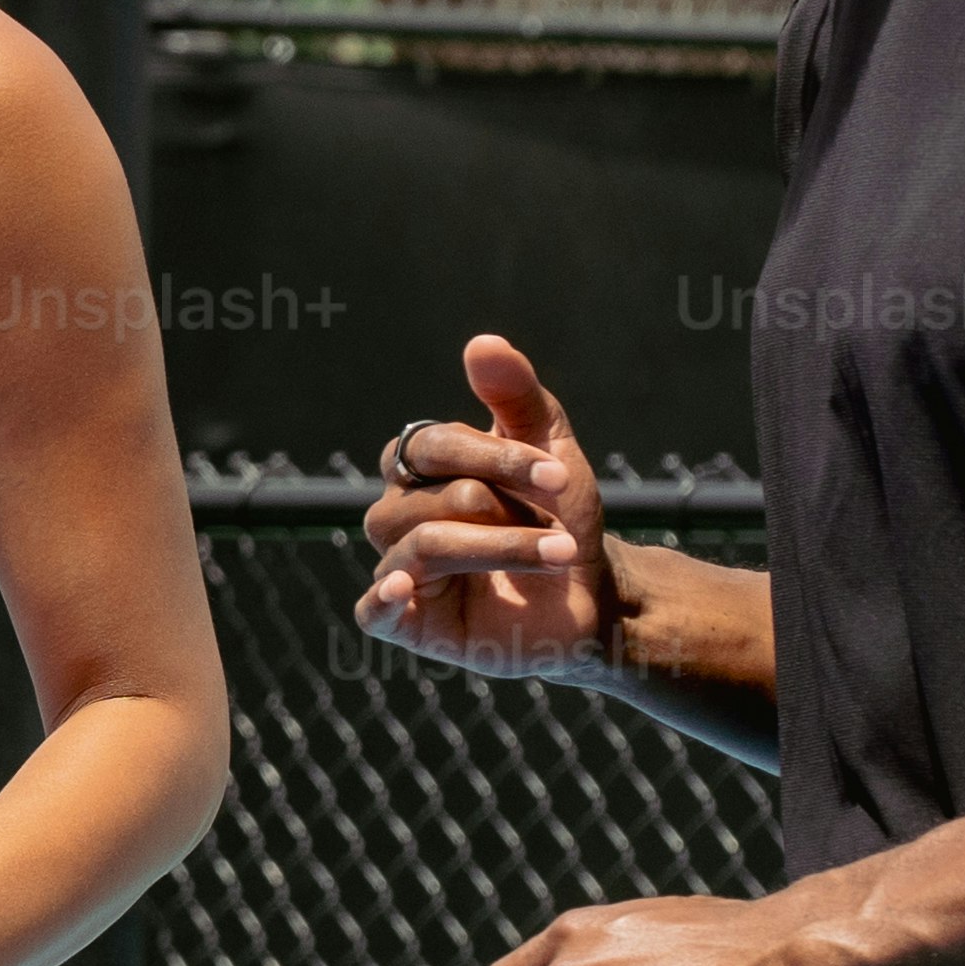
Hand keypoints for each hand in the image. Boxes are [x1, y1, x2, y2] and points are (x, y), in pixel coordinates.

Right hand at [357, 331, 614, 681]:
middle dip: (504, 511)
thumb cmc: (562, 517)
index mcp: (420, 469)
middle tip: (559, 529)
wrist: (593, 595)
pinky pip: (371, 610)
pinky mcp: (407, 623)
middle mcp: (398, 515)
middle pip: (428, 499)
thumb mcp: (550, 449)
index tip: (560, 474)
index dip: (494, 457)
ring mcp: (399, 570)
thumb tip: (481, 342)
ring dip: (500, 549)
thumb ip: (515, 396)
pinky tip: (404, 587)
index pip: (429, 447)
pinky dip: (382, 598)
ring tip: (557, 556)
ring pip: (422, 547)